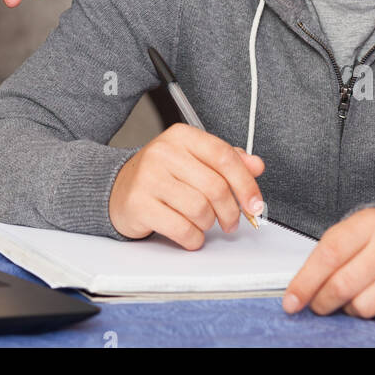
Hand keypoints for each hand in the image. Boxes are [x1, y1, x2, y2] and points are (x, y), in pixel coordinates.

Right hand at [108, 122, 265, 247]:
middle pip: (216, 187)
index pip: (224, 156)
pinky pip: (182, 229)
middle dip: (231, 211)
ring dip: (209, 225)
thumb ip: (226, 160)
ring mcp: (149, 178)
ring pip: (201, 210)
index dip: (246, 184)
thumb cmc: (162, 175)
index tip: (255, 204)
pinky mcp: (139, 204)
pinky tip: (190, 234)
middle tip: (231, 221)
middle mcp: (164, 152)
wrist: (119, 189)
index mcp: (181, 136)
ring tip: (203, 223)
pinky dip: (193, 238)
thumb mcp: (194, 159)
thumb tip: (256, 165)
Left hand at [282, 207, 374, 321]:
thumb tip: (302, 289)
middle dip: (323, 302)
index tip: (292, 301)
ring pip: (364, 306)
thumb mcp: (358, 231)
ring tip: (358, 295)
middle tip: (319, 305)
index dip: (305, 282)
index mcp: (370, 222)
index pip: (329, 255)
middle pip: (343, 285)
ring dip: (353, 309)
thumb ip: (331, 254)